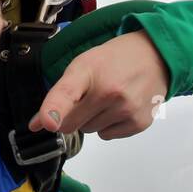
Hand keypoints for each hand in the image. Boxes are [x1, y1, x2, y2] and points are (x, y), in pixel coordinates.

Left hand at [28, 31, 170, 140]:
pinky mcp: (139, 122)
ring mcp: (126, 109)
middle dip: (71, 115)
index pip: (67, 93)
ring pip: (89, 131)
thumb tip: (36, 125)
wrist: (155, 56)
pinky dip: (109, 125)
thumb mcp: (82, 66)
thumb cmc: (113, 60)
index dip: (54, 109)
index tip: (48, 122)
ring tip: (108, 97)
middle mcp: (109, 91)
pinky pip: (107, 136)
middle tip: (86, 96)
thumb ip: (57, 96)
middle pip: (70, 125)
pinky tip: (120, 106)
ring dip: (92, 119)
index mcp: (88, 70)